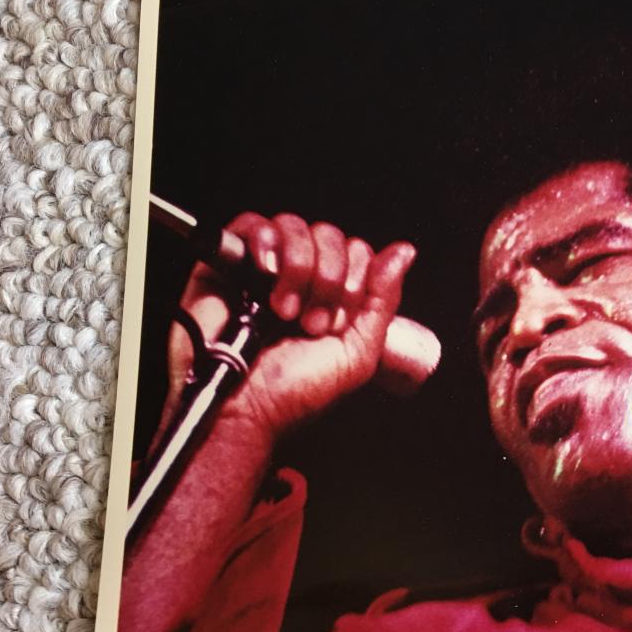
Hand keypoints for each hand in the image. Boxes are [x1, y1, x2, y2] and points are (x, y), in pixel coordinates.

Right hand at [163, 212, 416, 440]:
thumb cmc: (296, 392)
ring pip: (296, 226)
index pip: (358, 252)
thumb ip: (383, 299)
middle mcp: (301, 276)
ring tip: (284, 311)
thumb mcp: (358, 352)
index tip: (338, 322)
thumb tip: (405, 251)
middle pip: (330, 235)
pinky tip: (265, 272)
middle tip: (311, 323)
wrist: (244, 407)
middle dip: (328, 279)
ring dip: (298, 268)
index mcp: (333, 295)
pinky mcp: (227, 262)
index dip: (354, 281)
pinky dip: (265, 241)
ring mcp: (265, 267)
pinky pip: (252, 223)